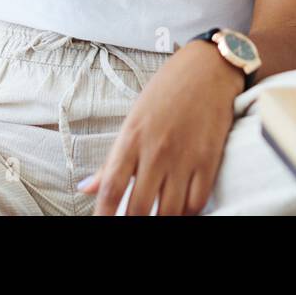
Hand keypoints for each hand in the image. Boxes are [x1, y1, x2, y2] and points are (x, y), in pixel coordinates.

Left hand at [78, 39, 243, 214]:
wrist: (208, 68)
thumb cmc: (168, 90)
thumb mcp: (133, 118)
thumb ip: (112, 159)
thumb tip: (86, 188)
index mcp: (132, 138)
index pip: (110, 187)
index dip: (103, 215)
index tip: (100, 226)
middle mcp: (156, 150)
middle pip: (138, 207)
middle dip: (132, 224)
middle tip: (131, 224)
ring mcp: (184, 157)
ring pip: (169, 211)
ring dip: (162, 221)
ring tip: (156, 219)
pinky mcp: (209, 159)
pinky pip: (197, 201)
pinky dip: (188, 213)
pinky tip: (180, 211)